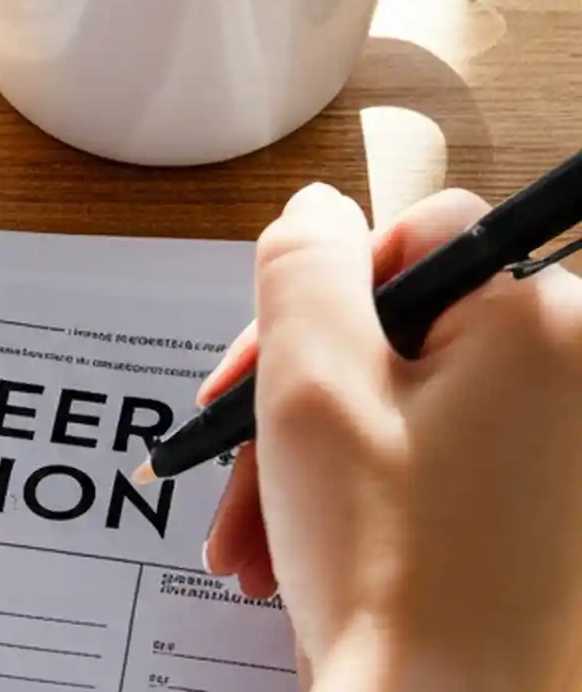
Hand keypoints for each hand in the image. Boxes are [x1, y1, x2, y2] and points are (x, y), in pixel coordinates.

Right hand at [203, 184, 581, 690]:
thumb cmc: (393, 570)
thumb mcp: (313, 386)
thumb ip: (304, 267)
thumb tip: (314, 207)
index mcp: (538, 322)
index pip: (408, 238)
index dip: (309, 300)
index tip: (249, 379)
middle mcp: (566, 374)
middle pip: (392, 330)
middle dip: (290, 399)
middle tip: (229, 462)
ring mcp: (552, 445)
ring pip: (393, 403)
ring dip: (302, 460)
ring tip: (249, 539)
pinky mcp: (530, 502)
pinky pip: (420, 458)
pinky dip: (347, 494)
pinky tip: (292, 552)